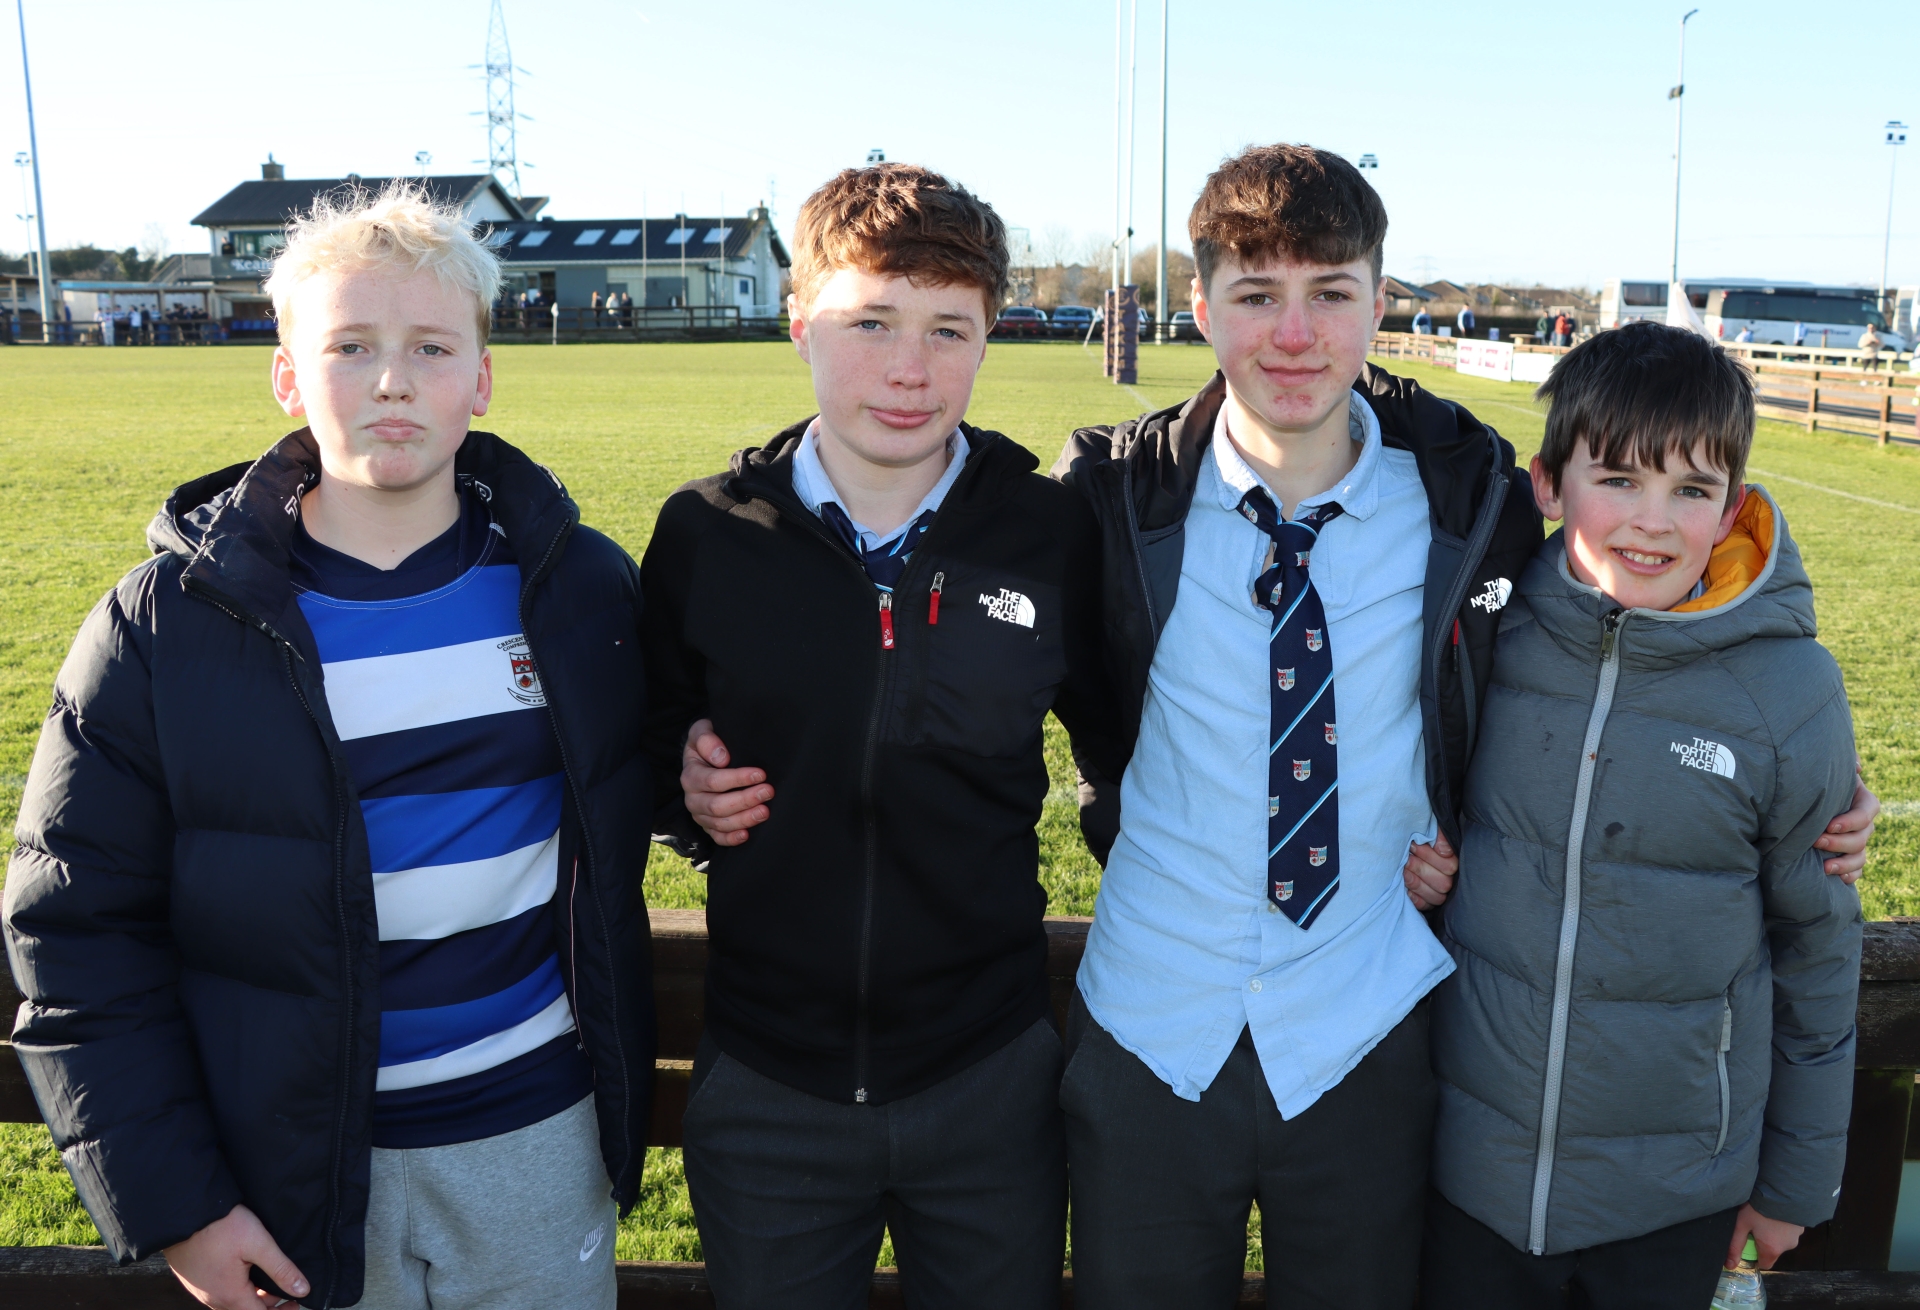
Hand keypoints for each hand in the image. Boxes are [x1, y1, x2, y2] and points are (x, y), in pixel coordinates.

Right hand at [165, 1205, 308, 1307]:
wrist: (184, 1213)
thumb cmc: (221, 1227)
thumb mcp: (258, 1244)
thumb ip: (281, 1269)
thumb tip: (303, 1290)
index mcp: (230, 1296)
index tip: (295, 1303)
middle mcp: (212, 1298)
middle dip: (267, 1304)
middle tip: (285, 1291)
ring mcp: (200, 1289)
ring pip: (231, 1302)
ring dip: (251, 1297)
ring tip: (267, 1282)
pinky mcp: (193, 1278)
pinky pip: (217, 1292)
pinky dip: (236, 1289)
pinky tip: (244, 1274)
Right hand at [680, 719, 772, 846]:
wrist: (705, 756)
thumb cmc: (708, 743)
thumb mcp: (702, 731)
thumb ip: (707, 739)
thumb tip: (721, 757)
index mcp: (690, 775)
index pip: (713, 781)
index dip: (738, 779)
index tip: (760, 774)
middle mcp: (692, 798)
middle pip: (717, 805)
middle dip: (745, 800)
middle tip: (768, 792)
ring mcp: (700, 814)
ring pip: (719, 823)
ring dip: (744, 819)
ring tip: (765, 811)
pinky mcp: (708, 826)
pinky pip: (717, 838)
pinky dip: (731, 839)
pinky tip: (746, 834)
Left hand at [1403, 834, 1457, 909]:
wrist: (1406, 847)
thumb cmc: (1418, 837)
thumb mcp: (1430, 829)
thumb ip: (1439, 835)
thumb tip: (1442, 851)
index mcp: (1453, 860)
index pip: (1449, 866)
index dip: (1430, 857)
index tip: (1413, 846)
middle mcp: (1450, 878)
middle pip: (1444, 883)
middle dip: (1422, 870)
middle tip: (1407, 860)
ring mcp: (1440, 892)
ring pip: (1437, 897)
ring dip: (1418, 885)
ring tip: (1404, 872)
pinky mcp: (1428, 901)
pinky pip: (1426, 906)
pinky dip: (1416, 899)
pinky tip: (1406, 889)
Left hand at [1726, 1202, 1801, 1269]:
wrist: (1783, 1188)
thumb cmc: (1759, 1207)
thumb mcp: (1742, 1224)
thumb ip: (1735, 1245)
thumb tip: (1729, 1265)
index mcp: (1772, 1249)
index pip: (1764, 1264)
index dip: (1755, 1256)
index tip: (1749, 1242)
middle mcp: (1788, 1246)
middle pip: (1773, 1250)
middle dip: (1763, 1240)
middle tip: (1755, 1223)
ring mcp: (1798, 1235)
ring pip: (1782, 1238)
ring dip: (1774, 1231)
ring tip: (1765, 1214)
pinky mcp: (1802, 1224)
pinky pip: (1789, 1228)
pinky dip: (1782, 1223)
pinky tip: (1775, 1211)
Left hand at [1813, 758, 1878, 883]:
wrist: (1801, 799)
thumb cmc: (1815, 780)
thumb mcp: (1825, 769)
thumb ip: (1840, 765)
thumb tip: (1856, 766)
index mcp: (1861, 800)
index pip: (1868, 811)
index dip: (1852, 820)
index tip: (1830, 825)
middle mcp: (1862, 822)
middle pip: (1862, 837)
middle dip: (1840, 842)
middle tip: (1815, 842)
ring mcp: (1856, 840)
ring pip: (1861, 856)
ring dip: (1845, 863)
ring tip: (1824, 868)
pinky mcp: (1847, 855)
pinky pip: (1856, 870)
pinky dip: (1849, 875)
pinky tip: (1837, 879)